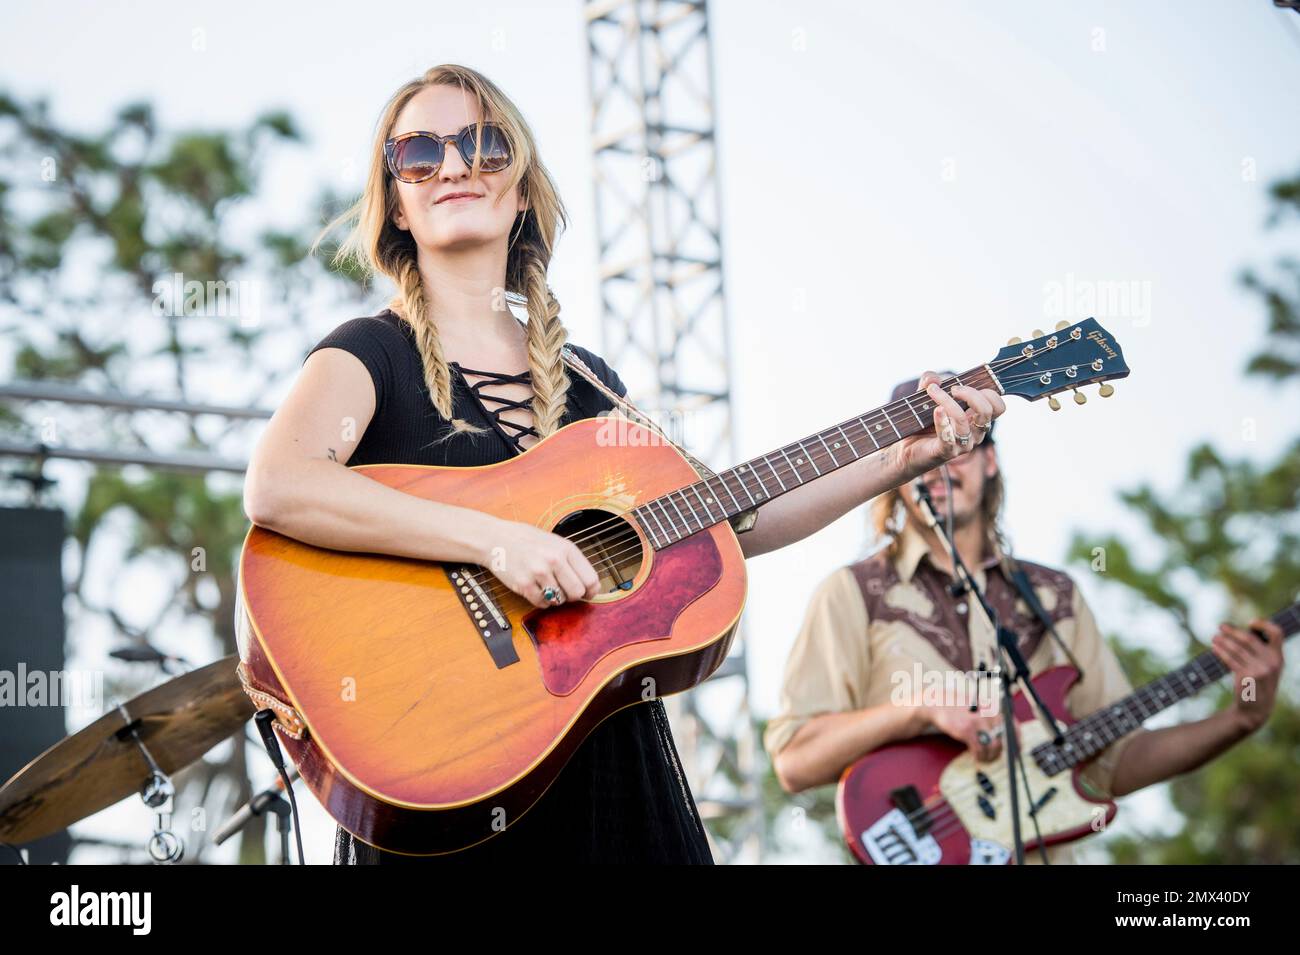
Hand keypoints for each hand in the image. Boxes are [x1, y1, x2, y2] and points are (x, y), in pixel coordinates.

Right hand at [479, 518, 601, 608]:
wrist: (496, 538)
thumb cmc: (527, 541)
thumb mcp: (555, 543)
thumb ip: (572, 562)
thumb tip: (591, 586)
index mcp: (566, 549)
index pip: (591, 579)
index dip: (592, 590)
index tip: (588, 593)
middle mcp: (554, 560)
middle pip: (577, 593)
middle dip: (573, 596)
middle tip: (565, 591)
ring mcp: (538, 572)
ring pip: (559, 600)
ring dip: (555, 598)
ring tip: (546, 585)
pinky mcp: (523, 584)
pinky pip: (541, 603)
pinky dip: (541, 600)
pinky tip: (536, 588)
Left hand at [889, 371, 1005, 480]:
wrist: (904, 450)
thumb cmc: (921, 424)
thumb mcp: (925, 396)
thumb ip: (929, 382)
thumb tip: (933, 378)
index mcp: (977, 420)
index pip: (998, 407)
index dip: (988, 392)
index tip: (966, 385)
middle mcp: (974, 434)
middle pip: (987, 411)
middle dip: (971, 394)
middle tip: (952, 389)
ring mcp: (961, 444)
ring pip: (963, 420)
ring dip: (948, 401)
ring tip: (932, 391)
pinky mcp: (946, 452)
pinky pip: (949, 435)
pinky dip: (942, 420)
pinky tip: (936, 410)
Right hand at [923, 705, 1008, 762]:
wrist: (939, 703)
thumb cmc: (961, 708)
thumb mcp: (981, 708)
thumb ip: (994, 719)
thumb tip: (1008, 738)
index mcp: (995, 708)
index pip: (1013, 726)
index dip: (1017, 742)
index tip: (1016, 752)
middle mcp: (989, 713)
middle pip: (1004, 739)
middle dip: (1000, 752)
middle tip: (994, 757)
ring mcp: (978, 721)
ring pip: (993, 746)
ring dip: (990, 757)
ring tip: (984, 759)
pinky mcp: (967, 730)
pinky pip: (979, 749)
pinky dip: (979, 757)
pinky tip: (976, 757)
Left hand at [1213, 618, 1284, 734]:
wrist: (1256, 709)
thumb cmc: (1259, 684)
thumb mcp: (1268, 668)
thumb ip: (1261, 652)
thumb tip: (1240, 632)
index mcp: (1279, 657)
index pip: (1278, 633)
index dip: (1264, 624)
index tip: (1250, 622)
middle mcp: (1271, 662)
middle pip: (1249, 639)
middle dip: (1233, 631)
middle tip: (1221, 626)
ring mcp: (1259, 670)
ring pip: (1237, 649)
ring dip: (1223, 641)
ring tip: (1214, 637)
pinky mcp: (1246, 677)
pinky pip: (1230, 660)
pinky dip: (1221, 652)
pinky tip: (1214, 647)